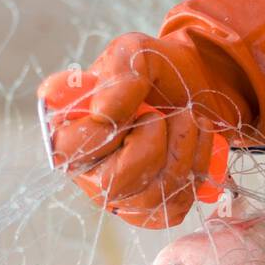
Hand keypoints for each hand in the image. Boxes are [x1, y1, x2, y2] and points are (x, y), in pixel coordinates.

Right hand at [39, 32, 239, 227]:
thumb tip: (102, 111)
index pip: (68, 149)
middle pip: (111, 183)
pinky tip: (195, 142)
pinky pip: (173, 205)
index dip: (108, 130)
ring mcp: (119, 195)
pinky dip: (196, 168)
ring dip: (181, 150)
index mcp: (67, 130)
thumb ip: (119, 73)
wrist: (197, 89)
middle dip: (153, 143)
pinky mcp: (152, 210)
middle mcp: (86, 170)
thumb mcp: (136, 53)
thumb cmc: (156, 73)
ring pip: (148, 196)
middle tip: (163, 114)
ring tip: (187, 119)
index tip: (138, 107)